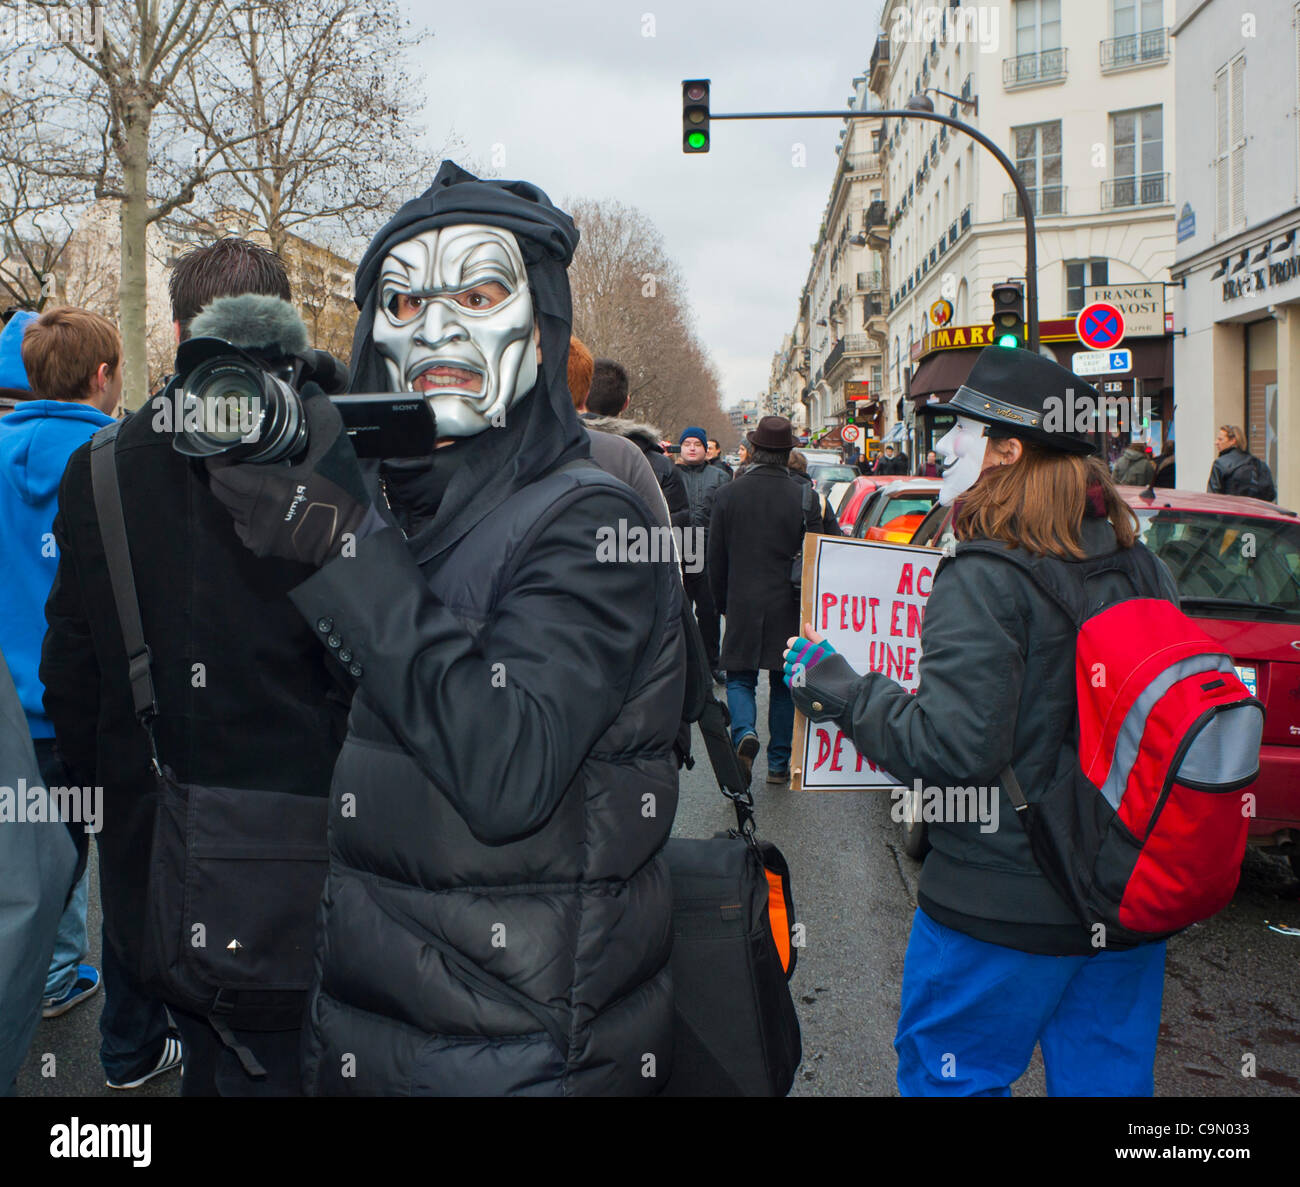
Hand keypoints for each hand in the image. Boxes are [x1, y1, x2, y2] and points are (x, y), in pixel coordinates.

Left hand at [206, 388, 372, 567]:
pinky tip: (261, 502)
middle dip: (222, 470)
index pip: (220, 469)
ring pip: (228, 505)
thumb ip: (320, 419)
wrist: (351, 540)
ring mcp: (255, 531)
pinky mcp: (260, 545)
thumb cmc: (342, 497)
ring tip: (250, 476)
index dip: (217, 454)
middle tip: (235, 456)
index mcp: (267, 488)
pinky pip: (239, 523)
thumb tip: (310, 392)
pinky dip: (244, 511)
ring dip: (233, 490)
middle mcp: (254, 512)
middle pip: (218, 487)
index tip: (225, 442)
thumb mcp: (334, 453)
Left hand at [783, 623, 834, 688]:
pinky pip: (786, 678)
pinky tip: (803, 679)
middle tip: (803, 660)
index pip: (792, 642)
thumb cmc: (836, 670)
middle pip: (787, 654)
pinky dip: (792, 678)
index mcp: (811, 650)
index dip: (795, 644)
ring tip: (804, 670)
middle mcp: (803, 661)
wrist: (841, 693)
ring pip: (786, 666)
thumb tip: (807, 625)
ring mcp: (798, 674)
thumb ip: (816, 637)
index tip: (800, 648)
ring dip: (792, 667)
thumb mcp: (829, 650)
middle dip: (793, 655)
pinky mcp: (795, 686)